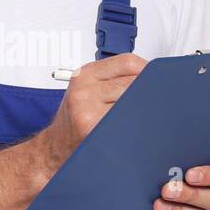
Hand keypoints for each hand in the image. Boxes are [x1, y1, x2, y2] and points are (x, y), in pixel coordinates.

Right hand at [33, 53, 146, 178]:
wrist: (53, 148)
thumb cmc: (74, 120)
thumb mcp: (86, 90)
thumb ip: (113, 80)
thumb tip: (152, 77)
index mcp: (85, 75)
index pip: (127, 62)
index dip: (147, 70)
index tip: (156, 79)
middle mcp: (84, 89)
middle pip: (133, 82)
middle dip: (148, 92)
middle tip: (154, 101)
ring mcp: (88, 110)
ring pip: (132, 102)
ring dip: (143, 110)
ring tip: (142, 116)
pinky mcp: (93, 129)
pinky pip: (125, 122)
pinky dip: (135, 125)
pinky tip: (133, 129)